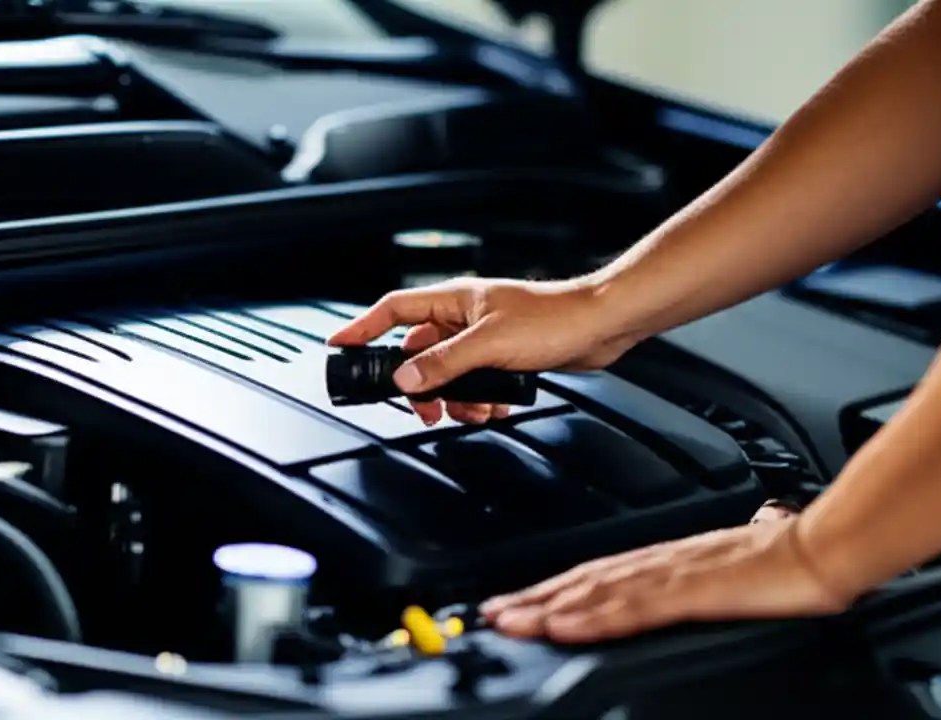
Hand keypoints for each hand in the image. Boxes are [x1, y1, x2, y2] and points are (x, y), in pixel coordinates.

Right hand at [327, 277, 634, 425]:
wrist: (601, 326)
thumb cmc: (554, 319)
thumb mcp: (489, 345)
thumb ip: (443, 363)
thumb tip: (405, 379)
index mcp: (453, 299)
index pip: (393, 310)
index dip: (363, 328)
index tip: (339, 346)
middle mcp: (463, 316)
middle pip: (417, 351)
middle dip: (420, 385)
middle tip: (425, 408)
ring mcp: (482, 336)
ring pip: (447, 372)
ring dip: (454, 397)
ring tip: (472, 411)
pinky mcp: (502, 356)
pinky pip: (473, 382)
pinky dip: (479, 400)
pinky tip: (496, 407)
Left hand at [478, 519, 848, 643]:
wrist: (822, 547)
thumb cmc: (780, 560)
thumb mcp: (719, 574)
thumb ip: (688, 582)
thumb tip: (658, 594)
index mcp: (660, 561)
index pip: (590, 578)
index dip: (547, 592)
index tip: (512, 604)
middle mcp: (655, 563)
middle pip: (579, 583)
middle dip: (531, 601)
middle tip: (489, 615)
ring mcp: (670, 575)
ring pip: (594, 592)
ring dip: (546, 608)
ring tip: (510, 620)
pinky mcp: (692, 589)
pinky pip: (633, 605)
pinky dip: (593, 615)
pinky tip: (565, 623)